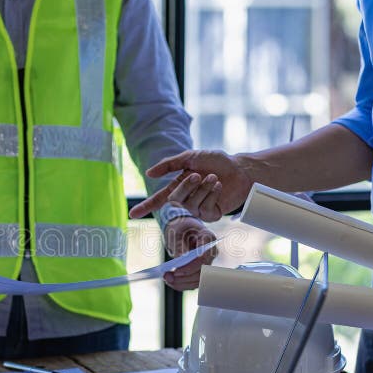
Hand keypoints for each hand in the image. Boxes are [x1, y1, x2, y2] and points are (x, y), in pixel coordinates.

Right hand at [129, 150, 252, 221]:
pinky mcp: (212, 215)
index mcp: (179, 186)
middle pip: (175, 200)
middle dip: (186, 186)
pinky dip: (212, 194)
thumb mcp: (191, 157)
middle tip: (197, 175)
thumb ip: (169, 164)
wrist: (240, 169)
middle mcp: (187, 199)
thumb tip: (148, 173)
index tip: (132, 214)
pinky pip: (205, 208)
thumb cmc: (216, 161)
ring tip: (214, 178)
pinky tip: (219, 187)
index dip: (145, 206)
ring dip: (202, 188)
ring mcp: (199, 209)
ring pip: (190, 204)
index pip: (159, 199)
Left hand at [163, 216, 217, 290]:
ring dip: (181, 283)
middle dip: (183, 277)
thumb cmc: (181, 227)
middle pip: (201, 271)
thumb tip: (179, 259)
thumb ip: (179, 245)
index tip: (176, 271)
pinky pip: (194, 281)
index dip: (190, 267)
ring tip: (166, 279)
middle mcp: (211, 252)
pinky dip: (182, 284)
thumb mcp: (177, 232)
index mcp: (208, 239)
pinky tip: (171, 281)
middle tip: (166, 277)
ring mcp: (207, 262)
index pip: (203, 257)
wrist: (184, 229)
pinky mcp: (201, 270)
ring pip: (198, 279)